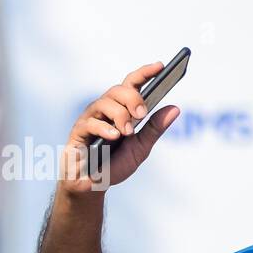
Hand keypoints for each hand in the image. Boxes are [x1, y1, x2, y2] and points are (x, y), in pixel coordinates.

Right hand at [61, 61, 179, 194]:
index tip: (161, 66)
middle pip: (119, 89)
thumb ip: (154, 129)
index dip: (145, 73)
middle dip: (133, 98)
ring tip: (127, 132)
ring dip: (120, 115)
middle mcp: (105, 110)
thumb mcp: (140, 148)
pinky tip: (114, 136)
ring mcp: (90, 119)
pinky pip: (90, 122)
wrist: (92, 186)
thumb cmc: (113, 165)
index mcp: (121, 110)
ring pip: (105, 103)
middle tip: (142, 114)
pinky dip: (104, 128)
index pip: (132, 84)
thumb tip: (175, 108)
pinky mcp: (78, 132)